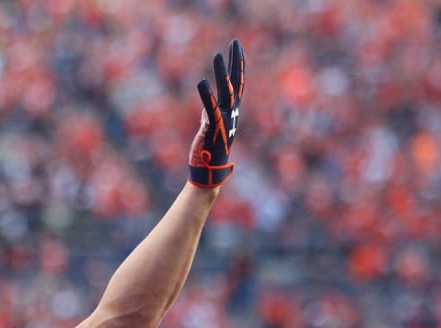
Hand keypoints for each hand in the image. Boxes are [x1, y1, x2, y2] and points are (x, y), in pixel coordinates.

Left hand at [188, 39, 244, 187]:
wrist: (210, 171)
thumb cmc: (210, 150)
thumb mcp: (211, 128)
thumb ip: (211, 115)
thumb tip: (207, 108)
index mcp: (232, 111)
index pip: (238, 83)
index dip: (238, 65)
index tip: (237, 47)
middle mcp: (231, 113)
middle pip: (236, 82)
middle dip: (236, 61)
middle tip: (235, 42)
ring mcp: (223, 119)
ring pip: (225, 91)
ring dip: (221, 72)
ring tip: (218, 55)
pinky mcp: (212, 127)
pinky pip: (210, 108)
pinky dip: (206, 95)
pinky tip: (201, 81)